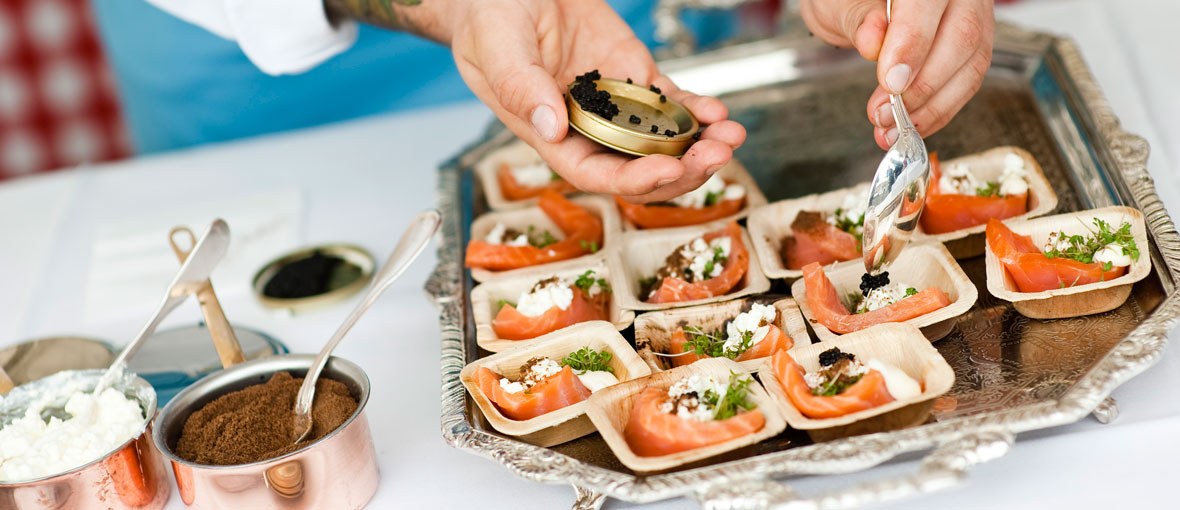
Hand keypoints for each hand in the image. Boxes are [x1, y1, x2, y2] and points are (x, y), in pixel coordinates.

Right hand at [448, 0, 745, 201]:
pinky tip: (718, 112)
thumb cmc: (488, 17)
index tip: (668, 169)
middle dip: (680, 169)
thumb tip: (552, 127)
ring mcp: (614, 103)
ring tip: (730, 135)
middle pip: (638, 167)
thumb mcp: (496, 45)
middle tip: (714, 155)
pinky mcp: (633, 75)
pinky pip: (670, 103)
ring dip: (699, 146)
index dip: (633, 179)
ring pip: (662, 140)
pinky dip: (697, 110)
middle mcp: (585, 126)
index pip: (594, 172)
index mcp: (549, 132)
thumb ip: (519, 86)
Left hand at [800, 0, 994, 149]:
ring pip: (971, 64)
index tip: (891, 82)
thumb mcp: (841, 3)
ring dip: (931, 106)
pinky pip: (967, 80)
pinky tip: (911, 124)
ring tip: (891, 127)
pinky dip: (939, 109)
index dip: (912, 45)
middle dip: (922, 85)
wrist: (857, 5)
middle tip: (884, 112)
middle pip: (962, 36)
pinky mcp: (974, 44)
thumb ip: (860, 19)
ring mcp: (973, 15)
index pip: (927, 4)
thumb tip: (873, 42)